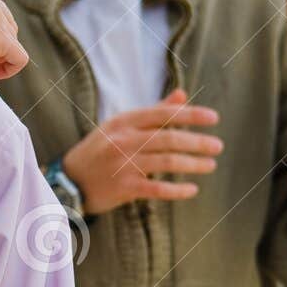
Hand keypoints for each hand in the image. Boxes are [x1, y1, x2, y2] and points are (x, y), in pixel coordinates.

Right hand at [61, 88, 222, 212]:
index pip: (164, 114)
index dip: (191, 115)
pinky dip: (177, 190)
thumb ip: (154, 112)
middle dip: (198, 142)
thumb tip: (183, 95)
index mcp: (124, 121)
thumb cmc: (101, 150)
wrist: (69, 180)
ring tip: (210, 165)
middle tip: (218, 146)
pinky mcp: (123, 188)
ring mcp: (123, 164)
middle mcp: (124, 140)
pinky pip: (157, 189)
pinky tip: (192, 189)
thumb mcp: (121, 126)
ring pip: (167, 162)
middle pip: (169, 138)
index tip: (213, 118)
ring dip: (193, 164)